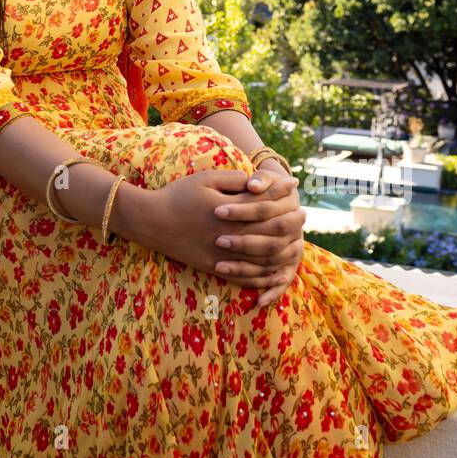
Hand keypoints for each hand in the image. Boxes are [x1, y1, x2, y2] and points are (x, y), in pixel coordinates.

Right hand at [140, 169, 303, 301]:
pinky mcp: (216, 268)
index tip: (295, 184)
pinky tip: (278, 271)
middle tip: (304, 214)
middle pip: (270, 232)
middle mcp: (229, 235)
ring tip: (298, 242)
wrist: (152, 222)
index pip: (264, 202)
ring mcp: (223, 255)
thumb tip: (258, 183)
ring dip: (284, 250)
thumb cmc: (178, 195)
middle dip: (290, 222)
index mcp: (229, 211)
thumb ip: (234, 180)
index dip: (281, 192)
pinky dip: (265, 277)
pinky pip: (246, 277)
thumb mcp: (206, 179)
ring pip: (263, 259)